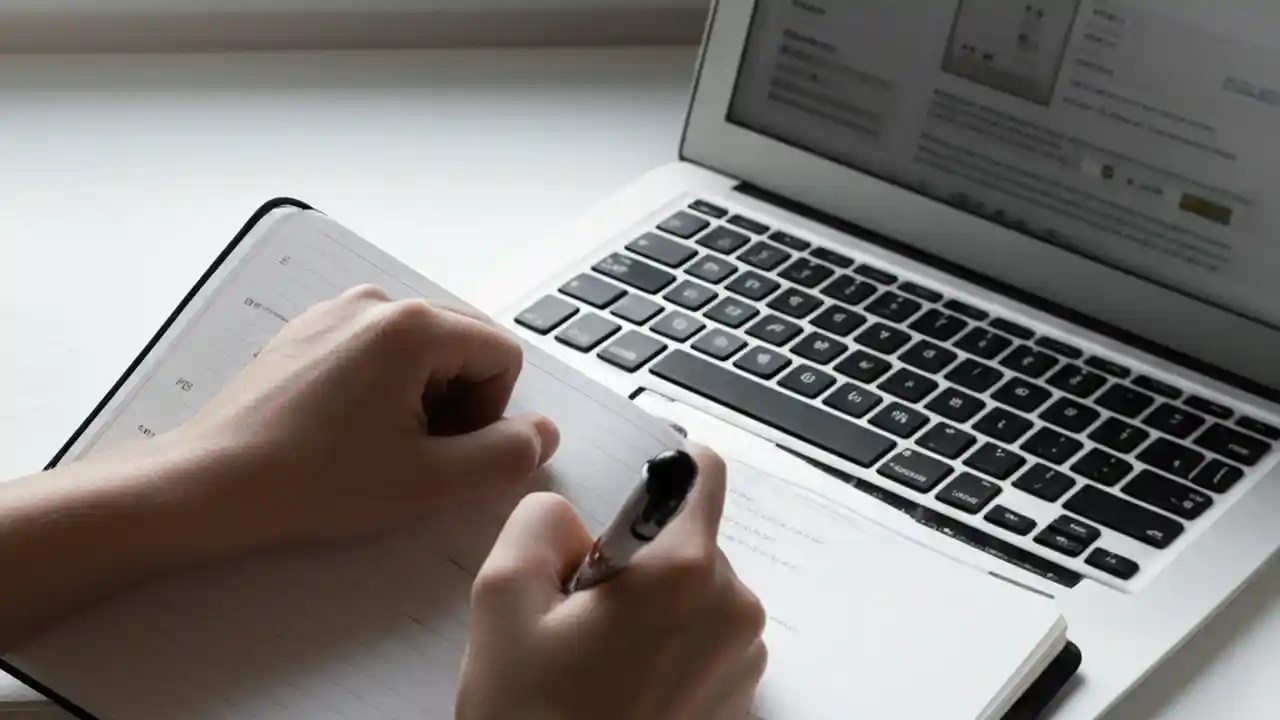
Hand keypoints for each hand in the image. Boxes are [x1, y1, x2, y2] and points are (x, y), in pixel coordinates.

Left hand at [169, 284, 559, 552]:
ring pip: (422, 350)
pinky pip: (378, 350)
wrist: (212, 483)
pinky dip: (382, 387)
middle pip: (464, 345)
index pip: (503, 355)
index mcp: (413, 326)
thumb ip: (506, 456)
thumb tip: (542, 433)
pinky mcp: (310, 330)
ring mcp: (338, 311)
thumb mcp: (429, 482)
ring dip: (420, 396)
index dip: (492, 413)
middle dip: (458, 401)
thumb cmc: (313, 482)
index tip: (446, 451)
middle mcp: (378, 302)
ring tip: (376, 444)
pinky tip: (346, 430)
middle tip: (414, 453)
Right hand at [457, 445, 766, 719]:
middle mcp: (732, 608)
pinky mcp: (740, 699)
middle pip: (686, 539)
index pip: (698, 472)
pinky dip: (668, 649)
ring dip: (651, 610)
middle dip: (635, 562)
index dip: (655, 478)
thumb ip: (538, 521)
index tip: (619, 516)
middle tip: (580, 618)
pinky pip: (704, 641)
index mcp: (683, 571)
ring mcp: (743, 660)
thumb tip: (573, 518)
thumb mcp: (501, 600)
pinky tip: (621, 690)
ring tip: (596, 664)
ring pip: (694, 592)